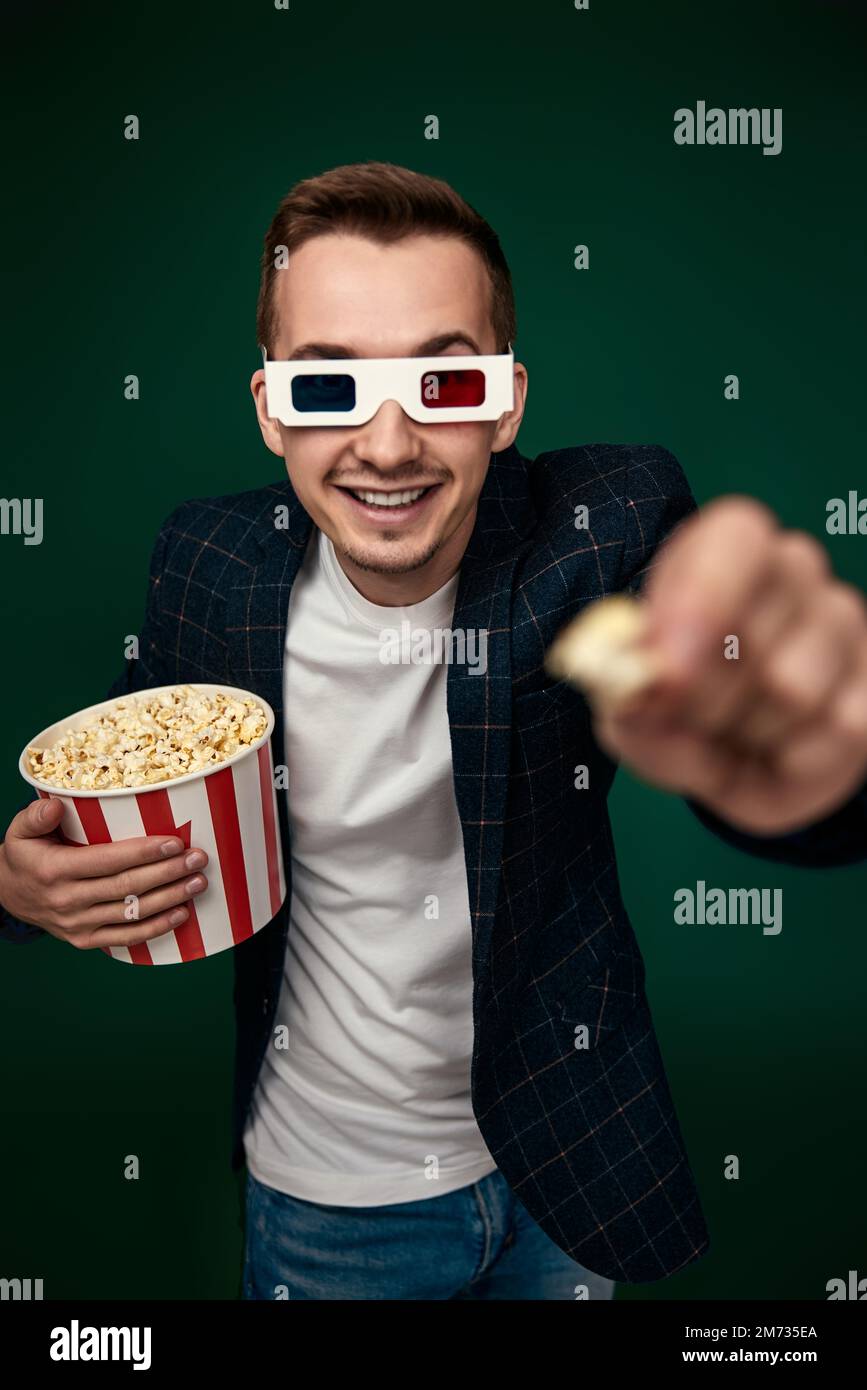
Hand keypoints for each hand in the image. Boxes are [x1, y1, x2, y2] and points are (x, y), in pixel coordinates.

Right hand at [0, 797, 209, 949]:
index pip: (107, 861)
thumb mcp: (19, 831)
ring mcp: (78, 925)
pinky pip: (125, 937)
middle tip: (197, 858)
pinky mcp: (85, 940)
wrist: (7, 895)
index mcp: (55, 870)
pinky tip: (181, 914)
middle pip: (127, 886)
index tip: (174, 842)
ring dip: (170, 898)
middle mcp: (68, 901)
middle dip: (167, 872)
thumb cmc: (24, 856)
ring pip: (132, 912)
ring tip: (198, 883)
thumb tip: (55, 806)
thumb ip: (36, 816)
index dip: (143, 853)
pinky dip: (156, 928)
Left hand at [593, 496, 866, 833]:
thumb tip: (636, 701)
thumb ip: (630, 708)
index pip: (736, 538)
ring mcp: (843, 620)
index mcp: (726, 551)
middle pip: (754, 630)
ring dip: (748, 731)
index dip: (702, 598)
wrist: (743, 755)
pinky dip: (792, 760)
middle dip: (705, 697)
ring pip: (793, 688)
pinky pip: (836, 730)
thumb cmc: (681, 712)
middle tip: (689, 718)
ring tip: (736, 730)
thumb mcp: (637, 716)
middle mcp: (794, 571)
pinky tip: (780, 749)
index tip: (668, 667)